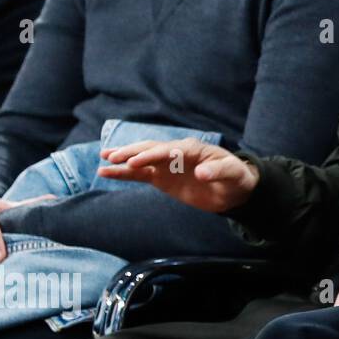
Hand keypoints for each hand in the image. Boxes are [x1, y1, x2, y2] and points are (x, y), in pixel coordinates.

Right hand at [97, 138, 259, 212]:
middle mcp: (176, 153)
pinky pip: (139, 174)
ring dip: (123, 159)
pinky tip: (105, 172)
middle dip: (132, 153)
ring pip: (141, 160)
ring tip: (103, 159)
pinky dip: (123, 173)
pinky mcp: (161, 177)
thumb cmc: (235, 177)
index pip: (168, 150)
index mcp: (192, 149)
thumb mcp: (232, 174)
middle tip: (112, 157)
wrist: (233, 189)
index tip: (135, 162)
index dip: (151, 155)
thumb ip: (218, 172)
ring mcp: (167, 165)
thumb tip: (201, 173)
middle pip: (150, 150)